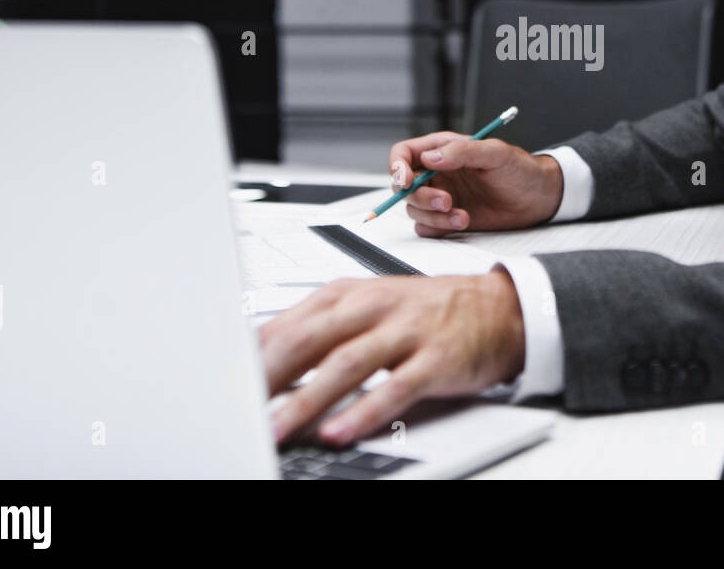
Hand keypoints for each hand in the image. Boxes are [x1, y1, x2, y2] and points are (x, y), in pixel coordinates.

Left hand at [262, 268, 525, 445]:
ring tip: (278, 429)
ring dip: (306, 399)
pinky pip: (395, 388)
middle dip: (268, 378)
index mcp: (349, 293)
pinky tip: (340, 430)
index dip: (251, 355)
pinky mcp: (435, 359)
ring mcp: (405, 332)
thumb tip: (261, 355)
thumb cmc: (427, 310)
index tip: (223, 384)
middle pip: (309, 340)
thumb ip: (318, 328)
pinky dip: (364, 411)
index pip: (287, 323)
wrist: (500, 307)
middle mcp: (373, 307)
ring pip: (346, 365)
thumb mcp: (368, 306)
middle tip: (237, 410)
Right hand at [386, 132, 563, 236]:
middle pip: (404, 186)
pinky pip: (427, 227)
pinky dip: (439, 228)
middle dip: (420, 197)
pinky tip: (463, 222)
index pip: (403, 154)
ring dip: (433, 216)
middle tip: (446, 201)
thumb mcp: (494, 153)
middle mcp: (437, 173)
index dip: (397, 167)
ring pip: (414, 209)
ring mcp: (441, 196)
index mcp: (442, 149)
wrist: (538, 198)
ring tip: (463, 215)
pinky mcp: (448, 219)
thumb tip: (429, 158)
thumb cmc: (520, 170)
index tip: (406, 181)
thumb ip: (461, 153)